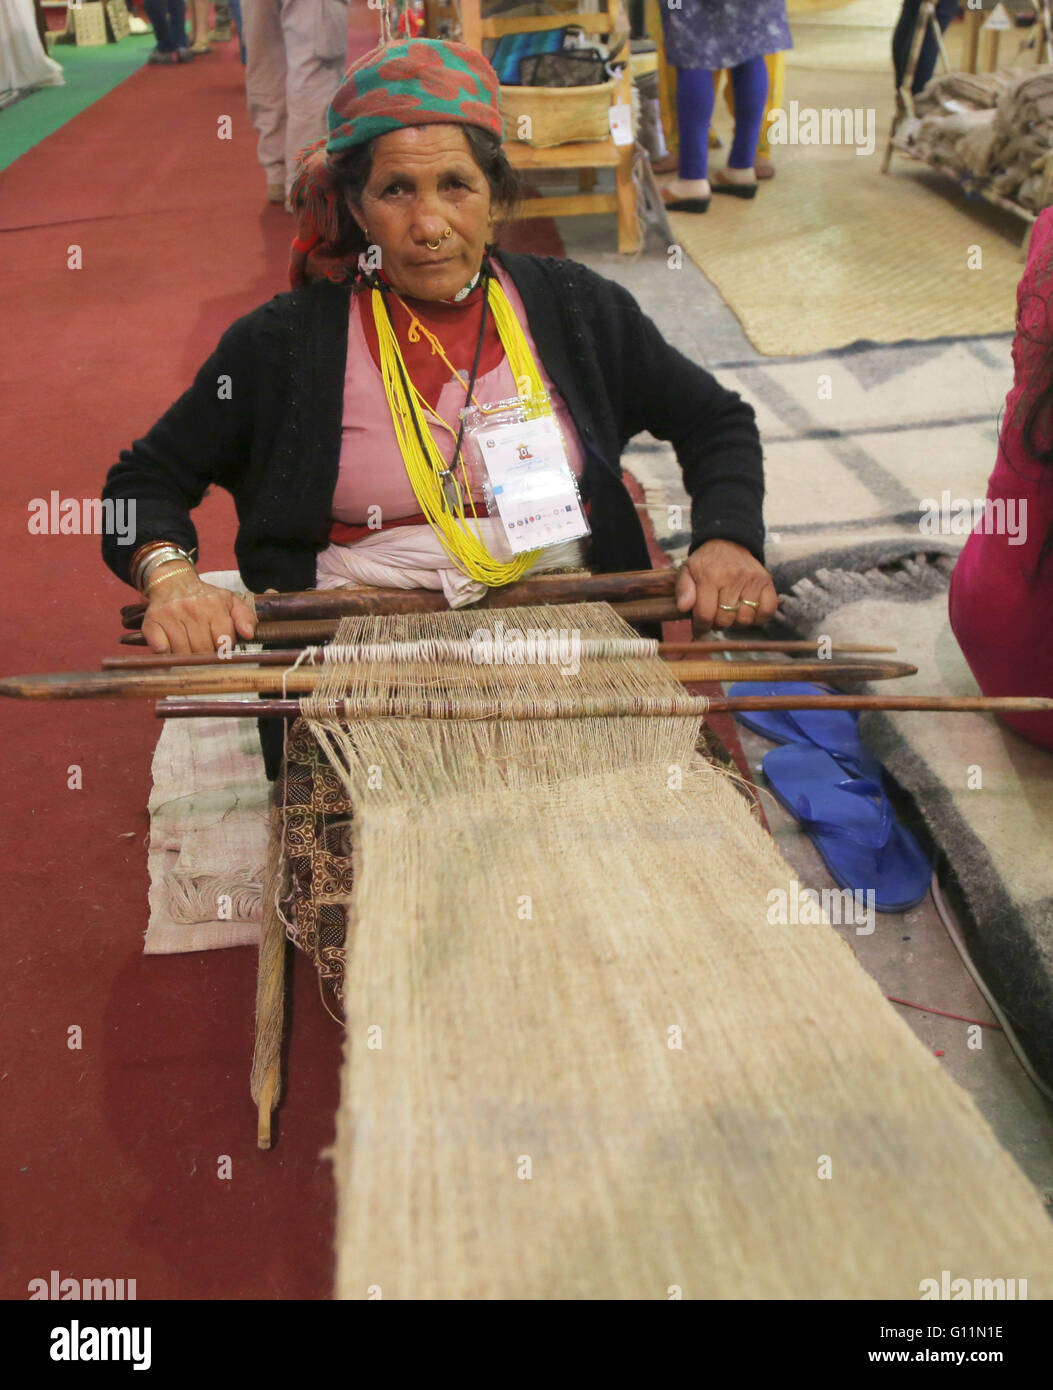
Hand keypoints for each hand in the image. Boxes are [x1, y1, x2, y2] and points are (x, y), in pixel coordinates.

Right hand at [141, 565, 255, 654]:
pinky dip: (166, 655)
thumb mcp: (230, 602)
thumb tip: (248, 635)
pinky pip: (161, 650)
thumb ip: (245, 617)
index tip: (219, 649)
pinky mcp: (151, 622)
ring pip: (183, 653)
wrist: (172, 582)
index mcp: (215, 605)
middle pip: (203, 650)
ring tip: (189, 650)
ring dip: (187, 659)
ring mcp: (170, 616)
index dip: (223, 650)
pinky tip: (172, 649)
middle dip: (205, 656)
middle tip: (203, 651)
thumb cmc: (205, 598)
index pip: (224, 641)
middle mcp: (192, 609)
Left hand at [674, 539, 777, 630]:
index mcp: (709, 577)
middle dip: (717, 624)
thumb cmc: (706, 562)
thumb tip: (683, 608)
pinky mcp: (766, 582)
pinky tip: (747, 612)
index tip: (700, 626)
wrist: (728, 542)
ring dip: (736, 623)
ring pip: (745, 619)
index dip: (701, 627)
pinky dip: (758, 619)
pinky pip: (767, 611)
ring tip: (730, 613)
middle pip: (725, 620)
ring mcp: (751, 580)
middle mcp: (732, 578)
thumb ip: (683, 590)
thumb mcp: (687, 571)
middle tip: (715, 617)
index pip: (705, 615)